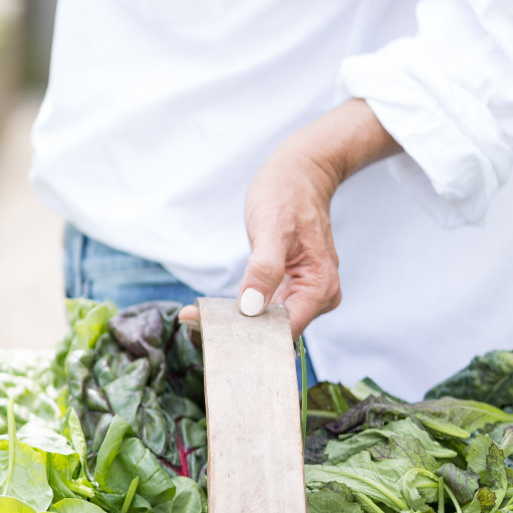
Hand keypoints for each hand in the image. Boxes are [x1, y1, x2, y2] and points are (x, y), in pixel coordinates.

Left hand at [180, 99, 398, 338]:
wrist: (301, 174)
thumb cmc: (287, 195)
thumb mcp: (271, 228)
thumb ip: (264, 269)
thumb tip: (251, 308)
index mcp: (319, 288)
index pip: (282, 332)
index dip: (247, 338)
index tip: (209, 333)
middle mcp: (318, 298)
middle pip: (274, 333)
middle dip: (236, 333)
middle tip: (193, 323)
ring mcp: (306, 295)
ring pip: (267, 325)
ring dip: (235, 325)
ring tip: (197, 318)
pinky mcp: (292, 290)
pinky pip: (266, 311)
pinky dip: (242, 313)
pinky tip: (215, 311)